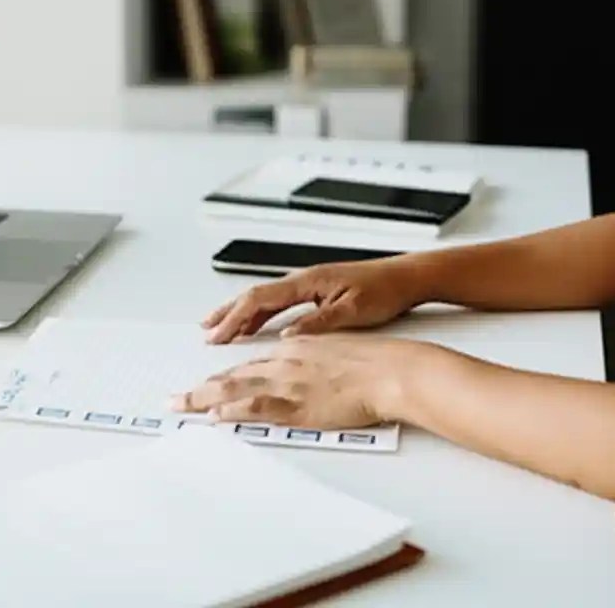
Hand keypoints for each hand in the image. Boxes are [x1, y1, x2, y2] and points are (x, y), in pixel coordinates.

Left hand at [172, 334, 443, 429]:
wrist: (392, 370)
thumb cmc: (375, 362)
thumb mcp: (339, 350)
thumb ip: (316, 359)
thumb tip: (306, 369)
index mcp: (297, 348)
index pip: (251, 363)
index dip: (226, 375)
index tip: (207, 383)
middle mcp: (286, 362)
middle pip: (234, 374)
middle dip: (202, 387)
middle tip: (176, 398)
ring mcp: (289, 384)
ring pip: (235, 389)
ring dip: (203, 398)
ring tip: (179, 406)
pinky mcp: (298, 405)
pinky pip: (257, 408)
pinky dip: (233, 411)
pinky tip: (215, 416)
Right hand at [202, 255, 426, 343]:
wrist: (407, 278)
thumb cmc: (385, 290)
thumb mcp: (352, 312)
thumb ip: (318, 324)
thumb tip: (287, 337)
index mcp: (308, 282)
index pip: (259, 299)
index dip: (235, 318)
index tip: (218, 335)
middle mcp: (304, 280)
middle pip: (255, 296)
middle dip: (228, 314)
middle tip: (207, 332)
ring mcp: (310, 286)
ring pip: (265, 299)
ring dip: (241, 314)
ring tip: (221, 329)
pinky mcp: (318, 292)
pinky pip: (280, 304)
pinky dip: (261, 315)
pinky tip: (257, 326)